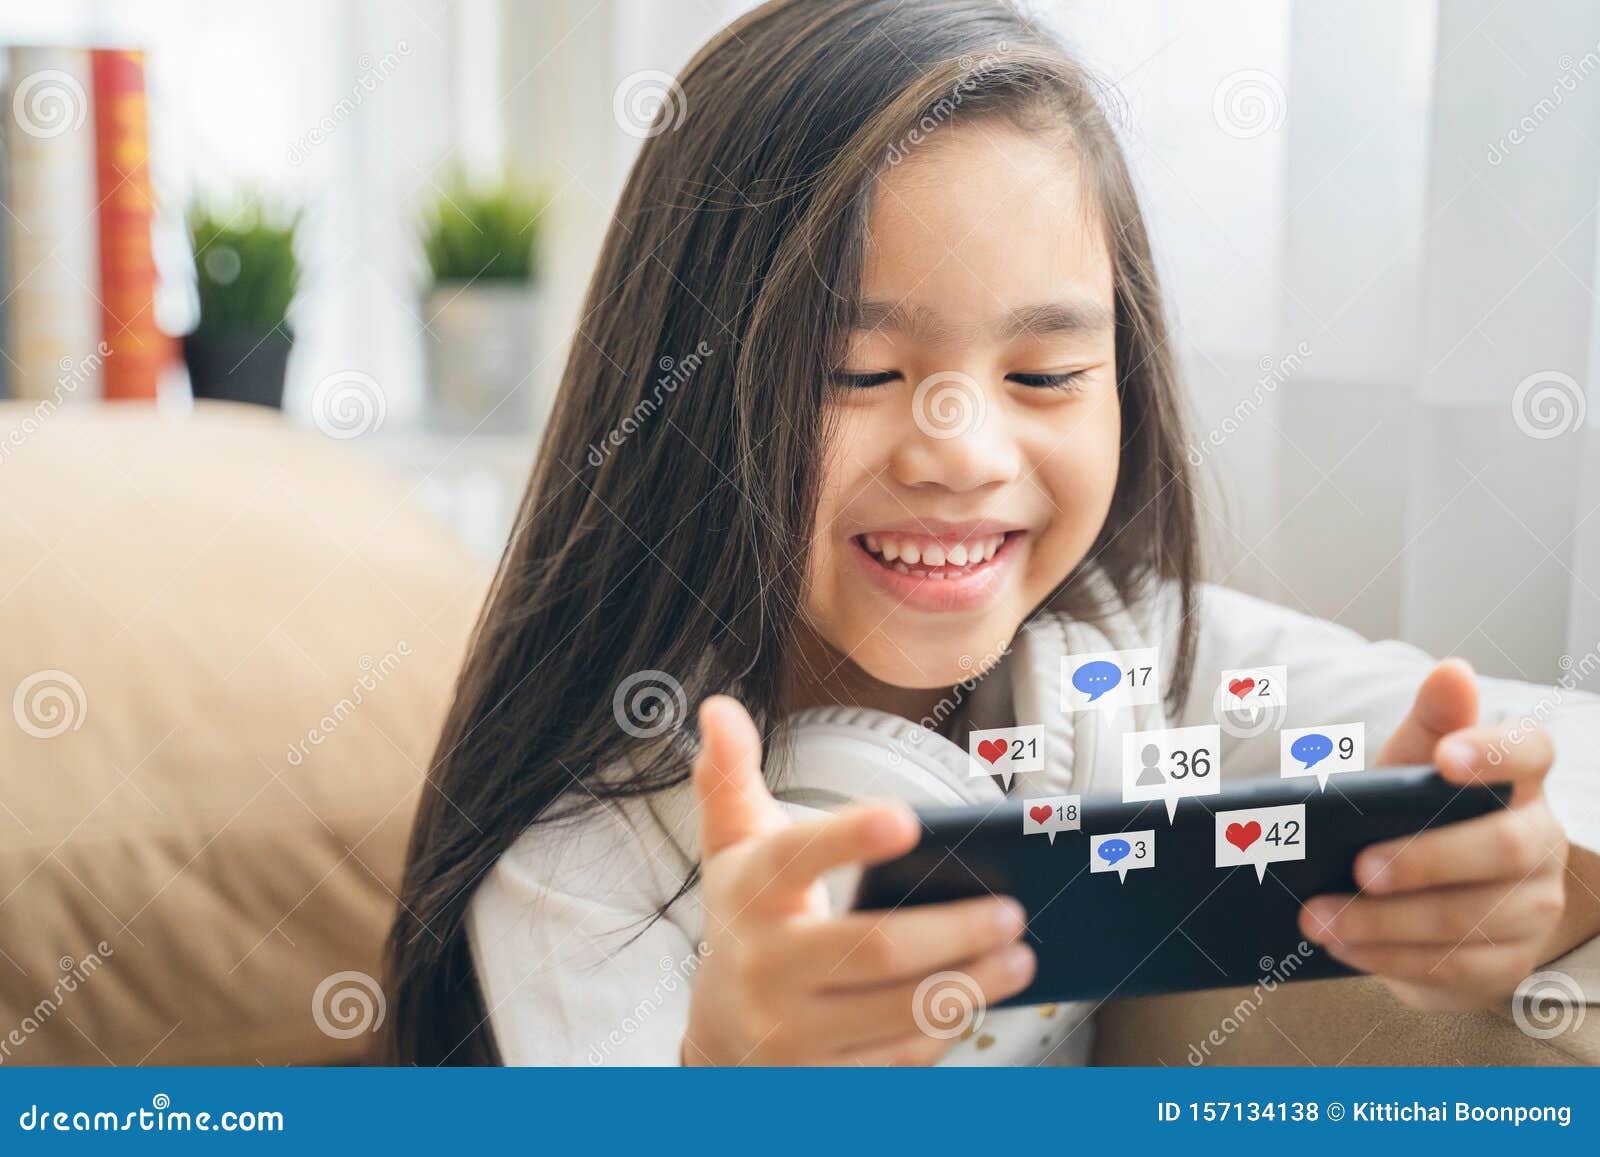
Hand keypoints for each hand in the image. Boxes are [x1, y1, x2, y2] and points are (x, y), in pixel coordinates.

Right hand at [681, 696, 1034, 1064]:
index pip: (798, 859)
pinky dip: (944, 1032)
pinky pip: (897, 1059)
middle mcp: (764, 966)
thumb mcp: (731, 847)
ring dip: (969, 983)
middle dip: (953, 930)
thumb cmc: (748, 919)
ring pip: (897, 1010)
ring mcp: (791, 1031)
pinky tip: (977, 1003)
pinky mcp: (820, 1079)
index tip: (905, 818)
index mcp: (750, 894)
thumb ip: (728, 775)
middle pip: (874, 947)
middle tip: (1011, 911)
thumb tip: (719, 708)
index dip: (848, 838)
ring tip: (1019, 957)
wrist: (718, 1032)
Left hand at [1298, 658, 1568, 1010]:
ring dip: (1386, 923)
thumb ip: (1426, 725)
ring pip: (1472, 919)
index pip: (1531, 753)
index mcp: (1516, 782)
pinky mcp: (1508, 964)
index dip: (1495, 753)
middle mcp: (1539, 842)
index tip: (1445, 758)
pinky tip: (1343, 948)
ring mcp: (1532, 907)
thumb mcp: (1406, 769)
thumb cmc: (1412, 818)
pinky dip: (1390, 959)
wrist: (1426, 905)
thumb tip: (1452, 672)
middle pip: (1503, 847)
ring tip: (1318, 920)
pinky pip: (1456, 968)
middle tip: (1357, 868)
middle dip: (1424, 860)